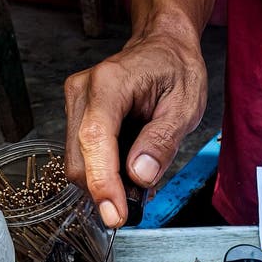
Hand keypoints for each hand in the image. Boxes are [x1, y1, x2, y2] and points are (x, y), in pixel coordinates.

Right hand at [64, 30, 207, 227]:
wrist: (163, 46)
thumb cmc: (176, 70)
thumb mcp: (185, 106)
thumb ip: (162, 141)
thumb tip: (141, 175)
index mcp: (109, 84)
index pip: (95, 140)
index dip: (103, 184)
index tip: (115, 215)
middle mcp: (83, 92)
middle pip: (79, 161)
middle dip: (106, 190)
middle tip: (142, 198)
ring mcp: (76, 104)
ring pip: (78, 164)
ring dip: (107, 183)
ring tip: (141, 173)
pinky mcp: (77, 117)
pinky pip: (84, 158)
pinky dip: (105, 173)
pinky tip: (128, 165)